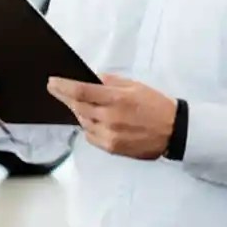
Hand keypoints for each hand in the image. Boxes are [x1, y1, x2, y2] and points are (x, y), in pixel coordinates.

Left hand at [47, 74, 176, 159]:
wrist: (174, 131)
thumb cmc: (156, 105)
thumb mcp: (135, 86)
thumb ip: (111, 82)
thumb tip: (93, 79)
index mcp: (116, 99)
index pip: (81, 91)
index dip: (63, 87)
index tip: (52, 82)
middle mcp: (110, 117)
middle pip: (77, 107)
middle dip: (65, 98)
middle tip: (56, 91)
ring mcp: (109, 135)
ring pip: (83, 122)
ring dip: (79, 112)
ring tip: (80, 104)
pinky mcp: (112, 147)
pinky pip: (91, 136)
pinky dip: (89, 126)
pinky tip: (93, 120)